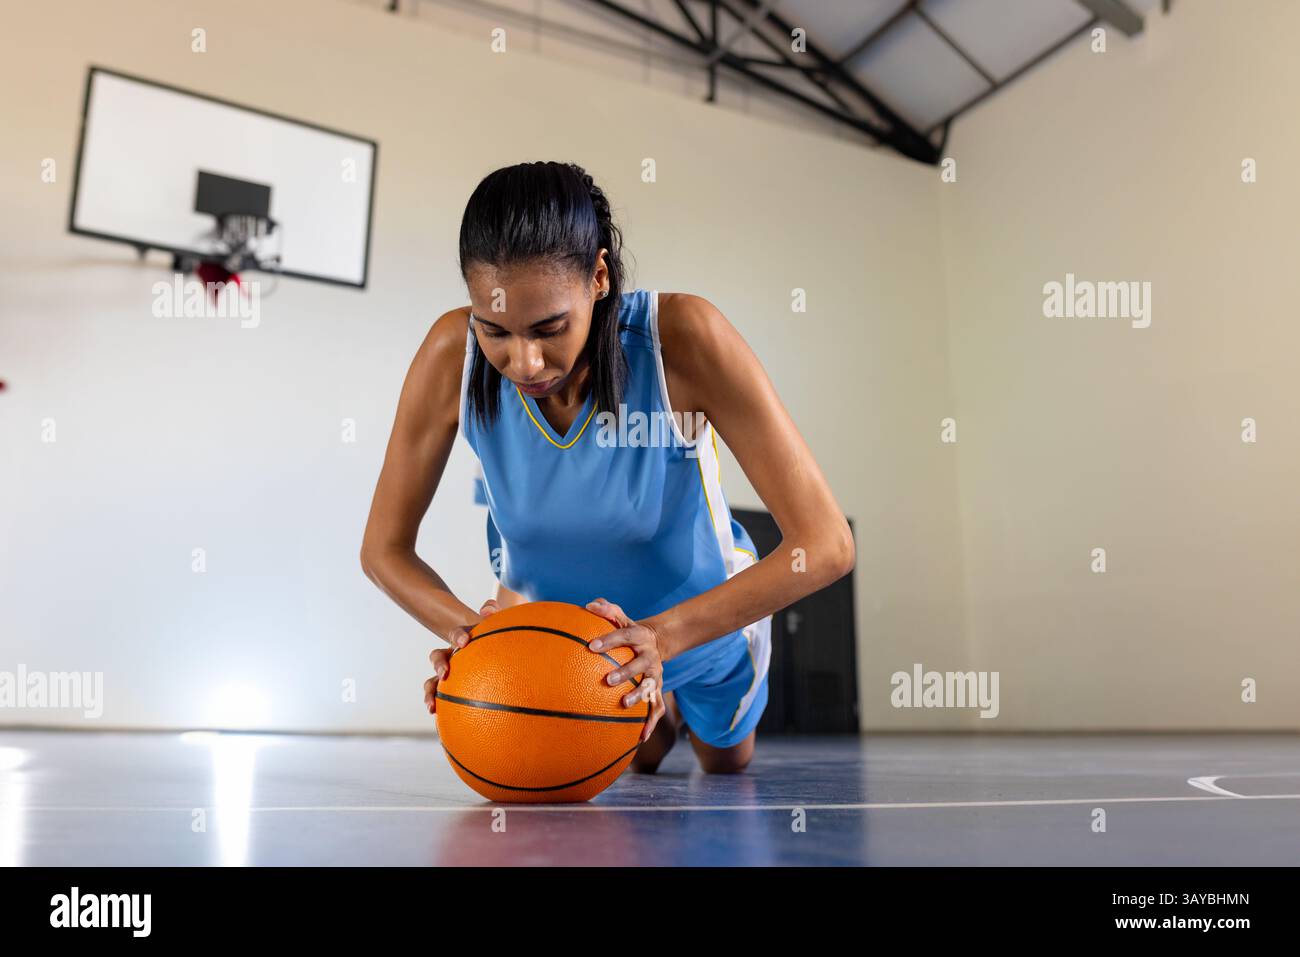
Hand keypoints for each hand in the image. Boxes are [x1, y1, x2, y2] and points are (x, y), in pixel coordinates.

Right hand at [423, 598, 499, 714]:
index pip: (457, 635)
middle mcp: (454, 658)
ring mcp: (451, 676)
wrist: (502, 663)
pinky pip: (443, 702)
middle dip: (438, 665)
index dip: (458, 636)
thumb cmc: (503, 643)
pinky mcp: (452, 693)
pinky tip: (442, 722)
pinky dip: (439, 709)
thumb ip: (495, 615)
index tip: (464, 642)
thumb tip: (487, 609)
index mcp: (465, 641)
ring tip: (431, 706)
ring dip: (430, 692)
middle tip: (444, 675)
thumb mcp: (501, 628)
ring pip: (433, 682)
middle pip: (438, 657)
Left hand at [584, 597, 666, 743]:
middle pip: (640, 664)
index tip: (591, 646)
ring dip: (639, 696)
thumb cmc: (628, 631)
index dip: (609, 640)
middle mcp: (650, 656)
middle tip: (608, 680)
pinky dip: (651, 723)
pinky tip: (641, 737)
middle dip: (625, 672)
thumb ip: (607, 610)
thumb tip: (589, 606)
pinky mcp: (658, 690)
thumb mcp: (621, 618)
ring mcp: (655, 675)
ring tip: (624, 705)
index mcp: (640, 637)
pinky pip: (657, 708)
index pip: (624, 636)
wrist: (658, 642)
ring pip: (650, 687)